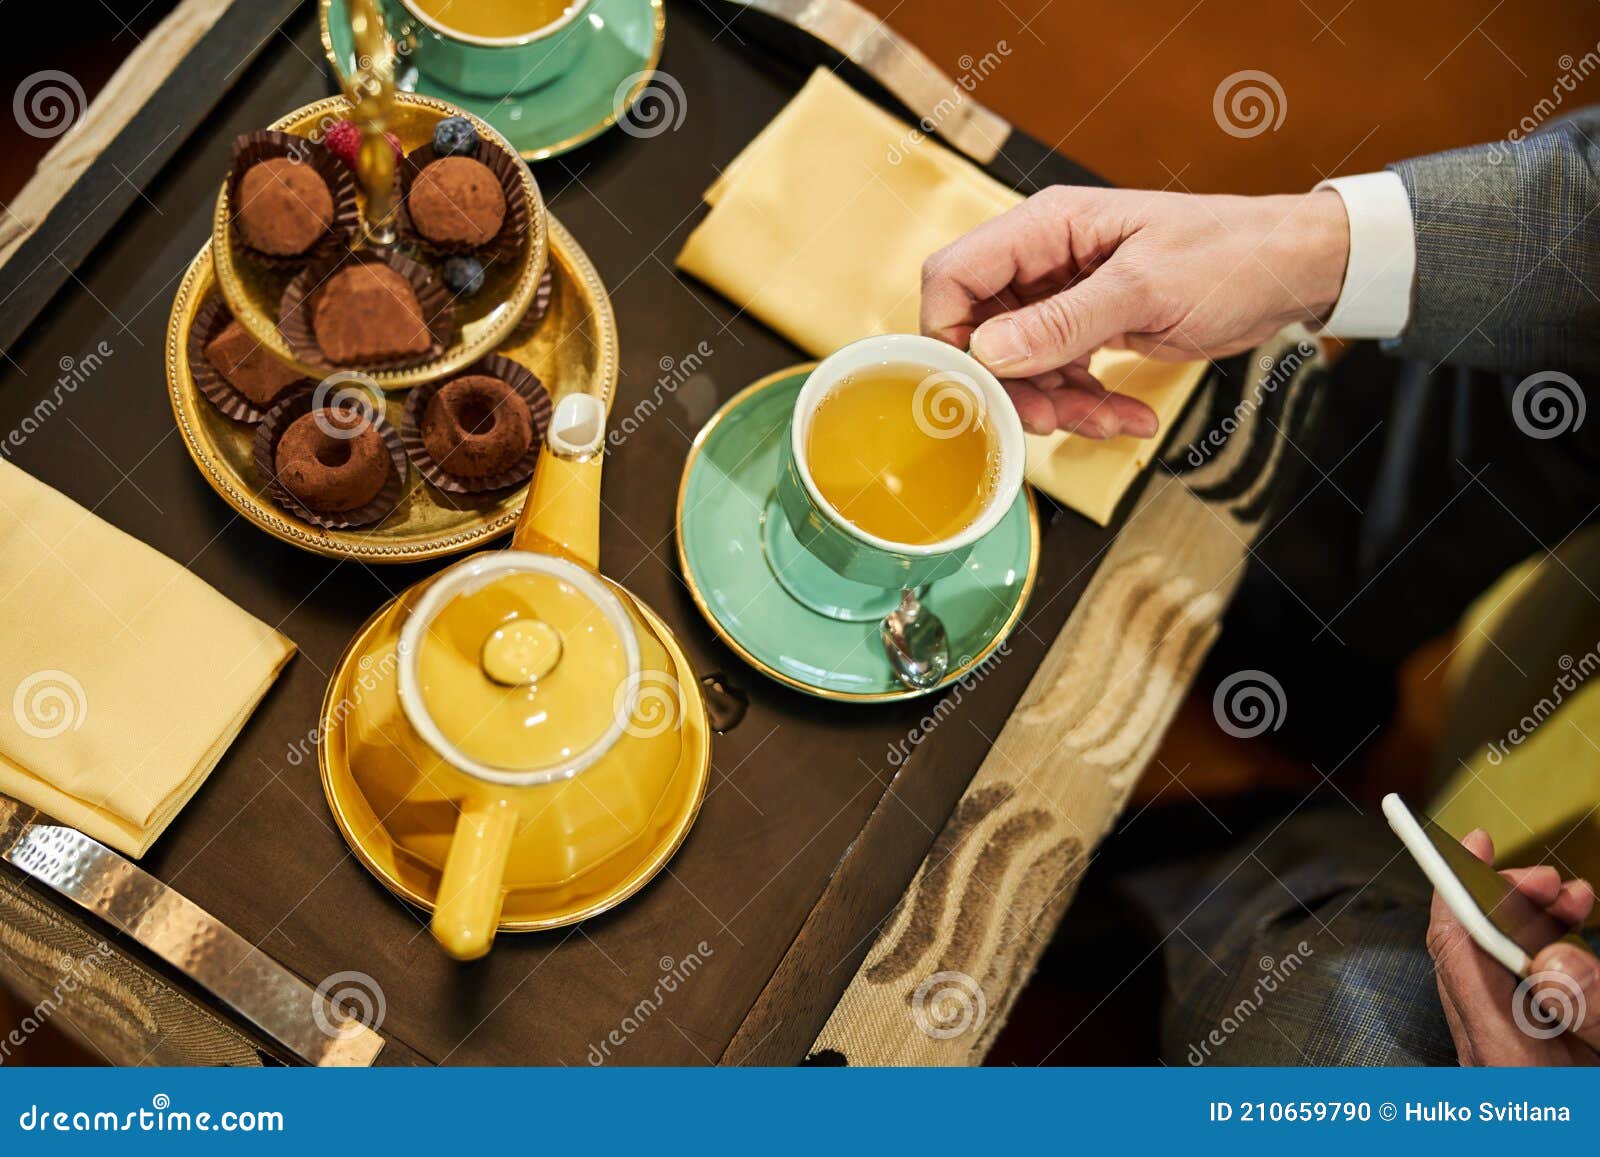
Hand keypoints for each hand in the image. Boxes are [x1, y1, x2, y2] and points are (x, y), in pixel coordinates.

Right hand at [920, 185, 1350, 436]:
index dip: (949, 332)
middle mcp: (1045, 261)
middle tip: (1048, 419)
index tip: (974, 383)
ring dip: (1058, 405)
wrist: (1290, 271)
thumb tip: (989, 351)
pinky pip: (1062, 377)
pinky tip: (1127, 416)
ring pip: (1022, 367)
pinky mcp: (1088, 329)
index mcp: (1046, 229)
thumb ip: (1062, 321)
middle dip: (1014, 385)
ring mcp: (1065, 298)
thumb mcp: (1145, 288)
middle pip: (984, 333)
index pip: (955, 276)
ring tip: (1108, 420)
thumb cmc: (1231, 253)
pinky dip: (1089, 405)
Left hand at [1426, 829, 1599, 1064]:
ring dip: (1530, 928)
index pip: (1457, 954)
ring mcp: (1495, 1060)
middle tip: (1553, 882)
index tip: (1472, 842)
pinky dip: (1537, 961)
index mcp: (1504, 1058)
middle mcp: (1487, 1057)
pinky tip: (1567, 945)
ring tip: (1575, 902)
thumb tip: (1555, 955)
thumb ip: (1591, 1011)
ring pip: (1491, 970)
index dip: (1459, 888)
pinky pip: (1510, 994)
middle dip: (1509, 902)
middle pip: (1470, 953)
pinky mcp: (1511, 1061)